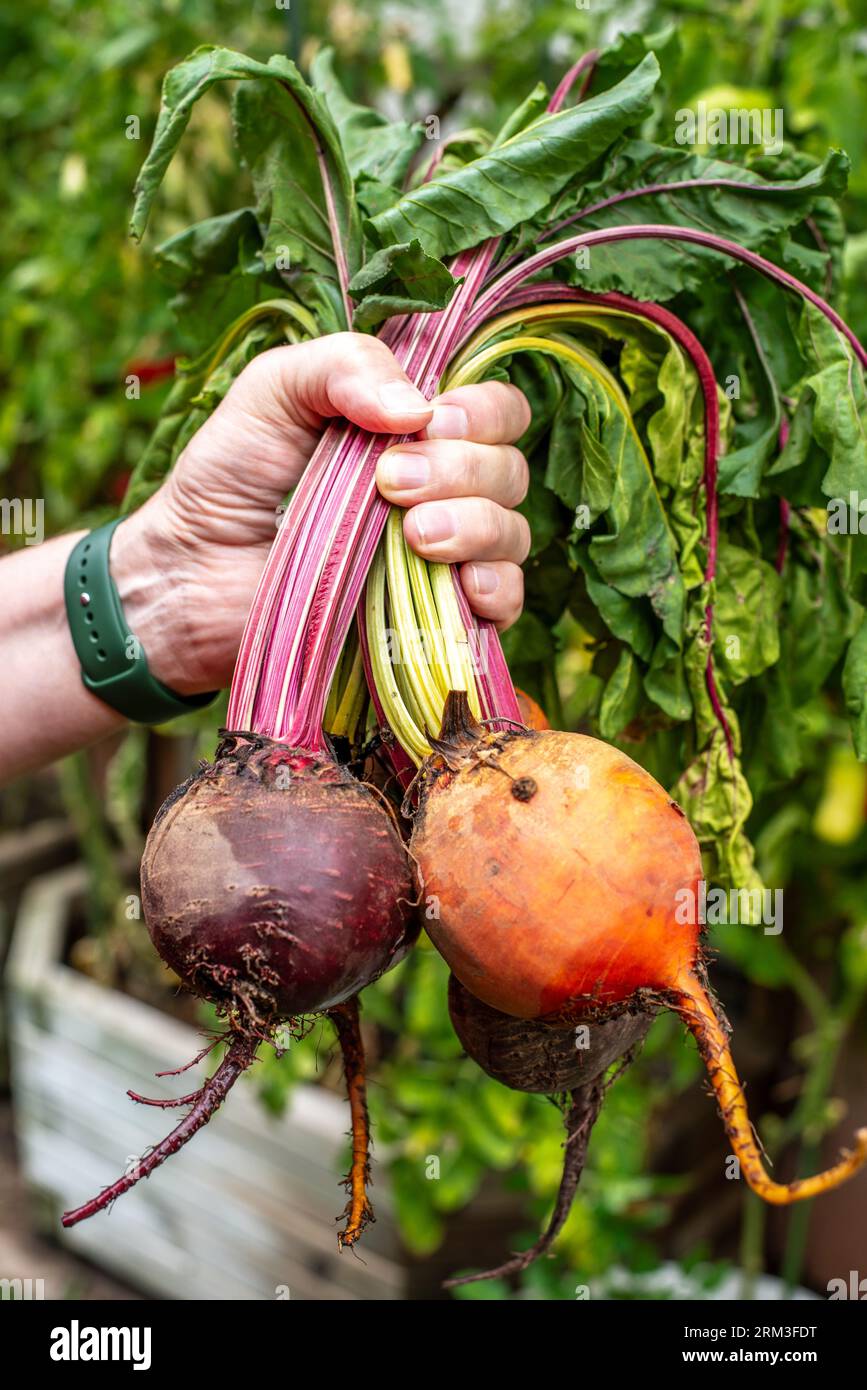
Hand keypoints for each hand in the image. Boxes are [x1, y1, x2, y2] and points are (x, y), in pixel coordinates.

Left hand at [115, 333, 530, 693]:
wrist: (189, 575)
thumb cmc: (228, 477)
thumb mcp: (273, 391)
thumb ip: (341, 366)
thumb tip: (418, 407)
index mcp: (416, 431)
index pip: (496, 411)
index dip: (483, 412)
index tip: (429, 423)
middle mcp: (444, 490)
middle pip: (508, 470)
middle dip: (461, 470)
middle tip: (389, 485)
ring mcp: (443, 559)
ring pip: (511, 534)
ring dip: (476, 526)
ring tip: (412, 536)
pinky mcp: (434, 620)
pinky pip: (504, 605)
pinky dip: (496, 590)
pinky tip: (461, 586)